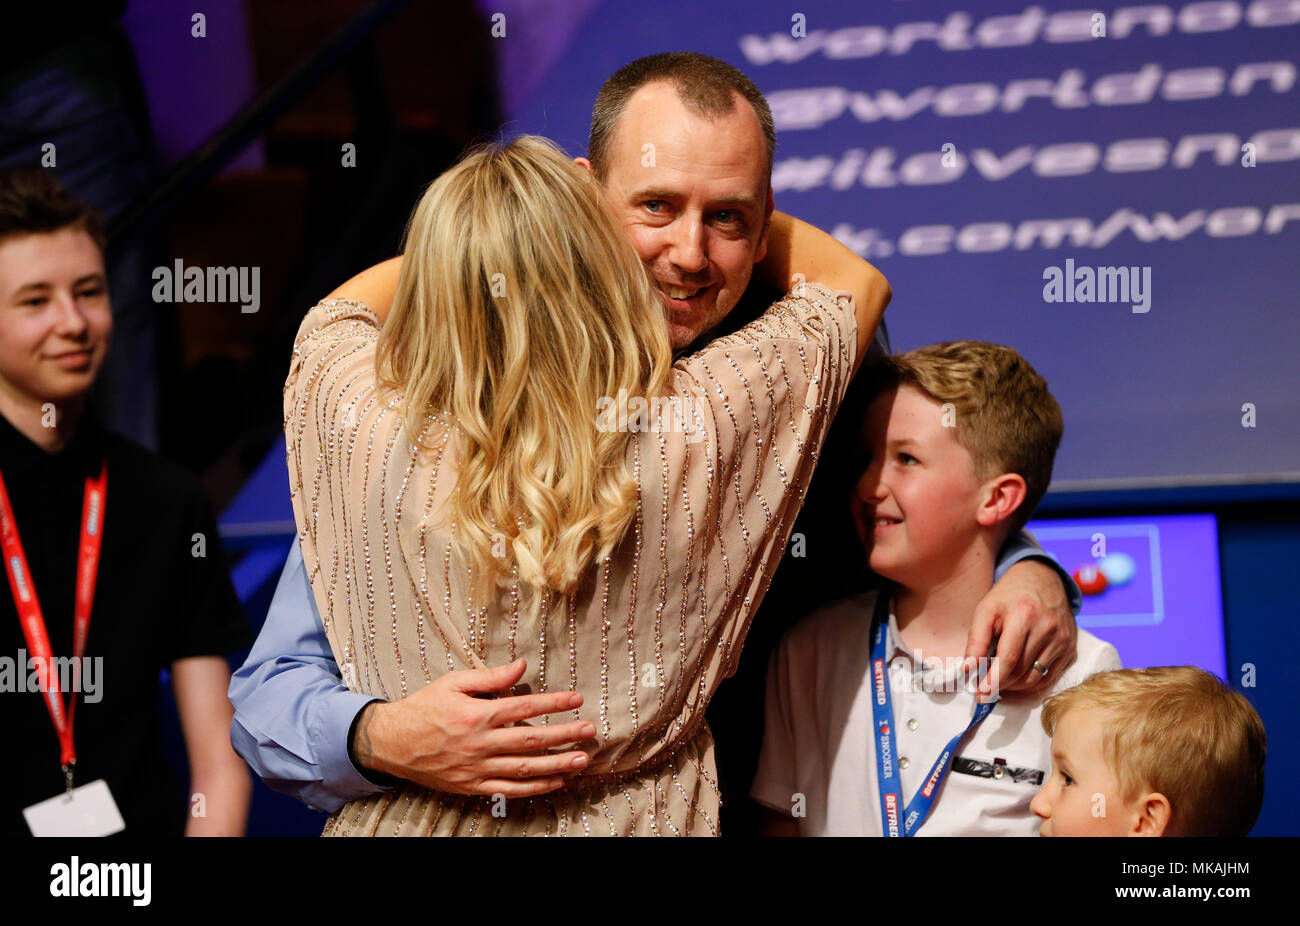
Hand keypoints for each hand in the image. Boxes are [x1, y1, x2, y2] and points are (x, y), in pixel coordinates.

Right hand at [353, 658, 596, 797]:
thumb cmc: (424, 708)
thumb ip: (490, 677)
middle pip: (531, 739)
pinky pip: (509, 789)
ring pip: (525, 768)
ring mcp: (477, 768)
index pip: (524, 706)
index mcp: (477, 714)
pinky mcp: (473, 786)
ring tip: (581, 759)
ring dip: (556, 764)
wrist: (392, 743)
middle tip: (589, 731)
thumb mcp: (453, 683)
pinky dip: (535, 788)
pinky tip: (555, 782)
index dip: (554, 703)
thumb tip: (522, 665)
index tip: (576, 699)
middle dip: (564, 735)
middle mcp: (480, 743)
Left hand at [963, 559, 1076, 701]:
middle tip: (985, 685)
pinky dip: (1032, 683)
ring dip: (1015, 686)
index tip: (980, 695)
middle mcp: (1048, 629)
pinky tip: (1018, 677)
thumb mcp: (985, 610)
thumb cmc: (1009, 596)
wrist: (1042, 580)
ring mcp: (1063, 640)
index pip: (1009, 659)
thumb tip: (968, 670)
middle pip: (1021, 672)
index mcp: (1024, 615)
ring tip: (1001, 678)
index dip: (993, 681)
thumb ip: (975, 640)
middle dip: (1000, 683)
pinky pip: (1050, 678)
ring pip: (1036, 679)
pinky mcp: (1071, 648)